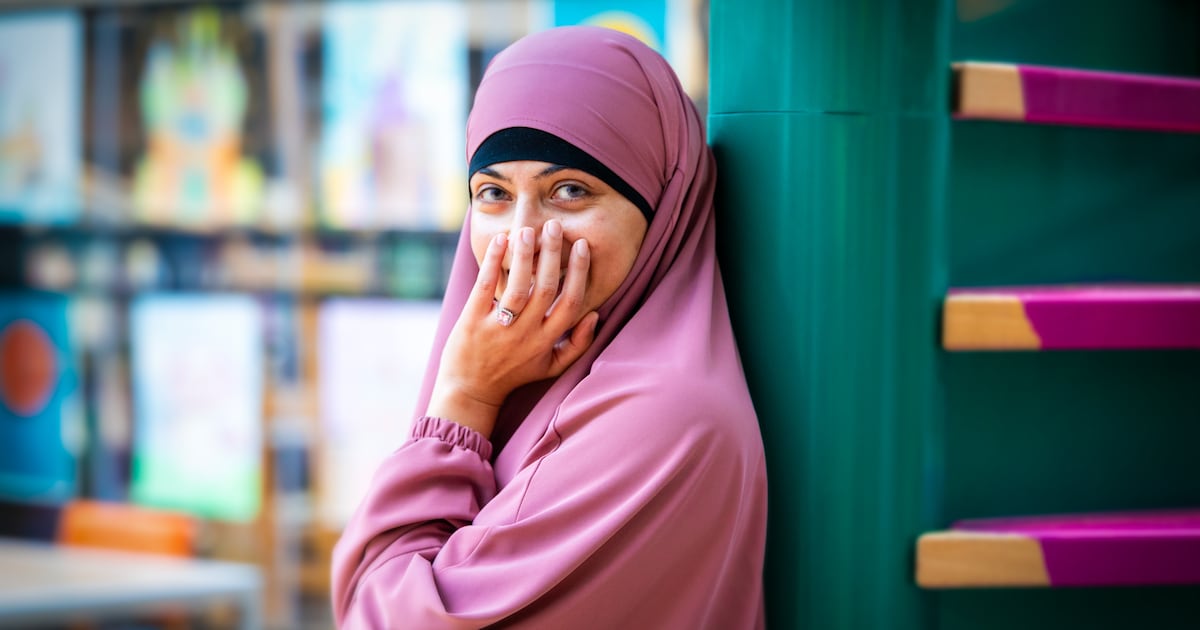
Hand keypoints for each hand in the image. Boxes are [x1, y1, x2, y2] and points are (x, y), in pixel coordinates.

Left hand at [427, 220, 598, 438]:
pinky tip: (501, 241)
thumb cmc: (513, 375)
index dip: (579, 272)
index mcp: (547, 342)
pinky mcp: (472, 322)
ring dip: (525, 255)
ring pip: (518, 287)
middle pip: (546, 288)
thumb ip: (577, 344)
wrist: (469, 391)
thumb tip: (594, 315)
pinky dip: (494, 262)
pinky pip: (486, 287)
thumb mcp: (551, 368)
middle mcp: (525, 335)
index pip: (571, 302)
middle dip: (553, 254)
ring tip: (530, 230)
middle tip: (556, 226)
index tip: (582, 245)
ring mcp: (499, 328)